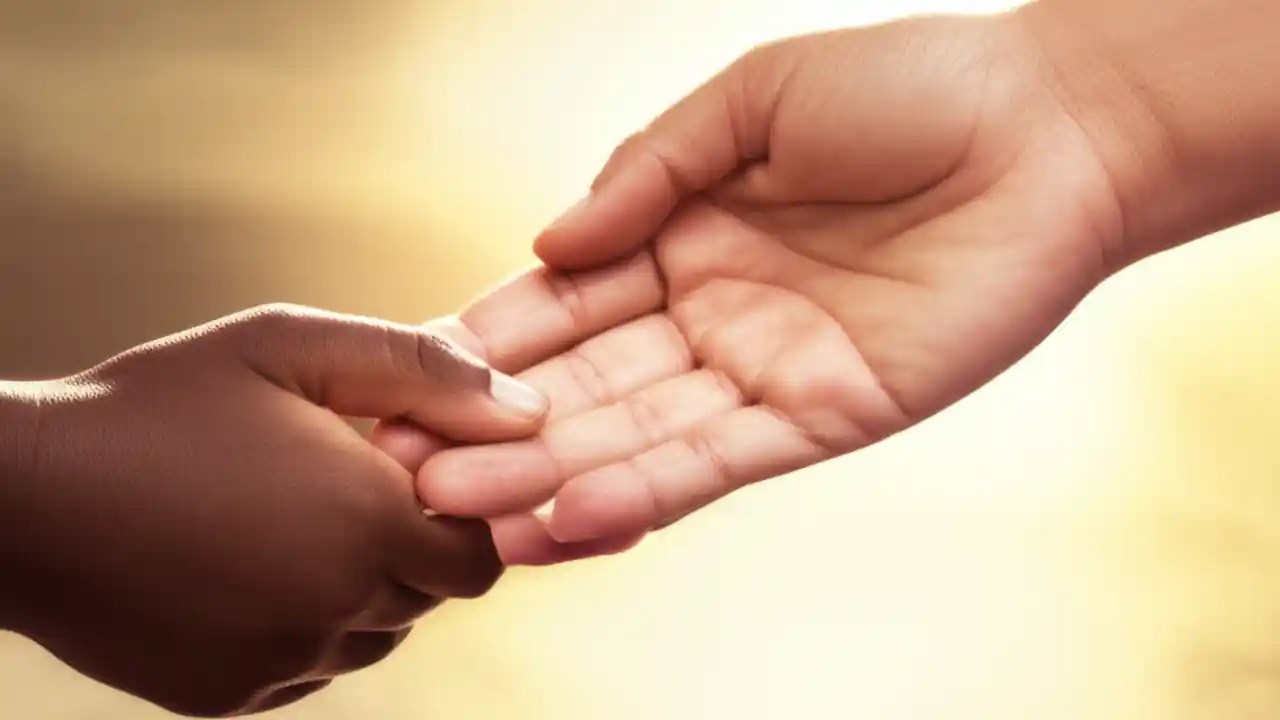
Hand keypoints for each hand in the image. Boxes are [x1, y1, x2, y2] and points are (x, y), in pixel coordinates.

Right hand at [0, 304, 545, 715]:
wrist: (23, 501)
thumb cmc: (158, 406)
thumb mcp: (290, 346)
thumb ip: (421, 369)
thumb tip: (528, 410)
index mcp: (367, 521)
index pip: (482, 549)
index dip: (463, 510)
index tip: (411, 471)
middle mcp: (339, 606)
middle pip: (432, 593)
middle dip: (414, 542)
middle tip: (344, 486)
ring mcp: (284, 660)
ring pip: (378, 633)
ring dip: (363, 585)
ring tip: (292, 521)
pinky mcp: (234, 695)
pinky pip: (312, 664)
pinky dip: (308, 624)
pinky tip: (251, 568)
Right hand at [403, 13, 1131, 561]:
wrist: (1049, 126)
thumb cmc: (907, 88)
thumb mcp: (748, 103)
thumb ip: (645, 175)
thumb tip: (545, 246)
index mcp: (679, 235)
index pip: (560, 301)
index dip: (483, 342)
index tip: (403, 381)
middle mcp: (708, 313)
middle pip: (584, 383)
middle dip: (495, 426)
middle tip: (407, 470)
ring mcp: (764, 369)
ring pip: (637, 434)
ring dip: (549, 476)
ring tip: (463, 511)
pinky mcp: (826, 413)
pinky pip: (721, 460)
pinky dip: (646, 493)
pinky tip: (572, 519)